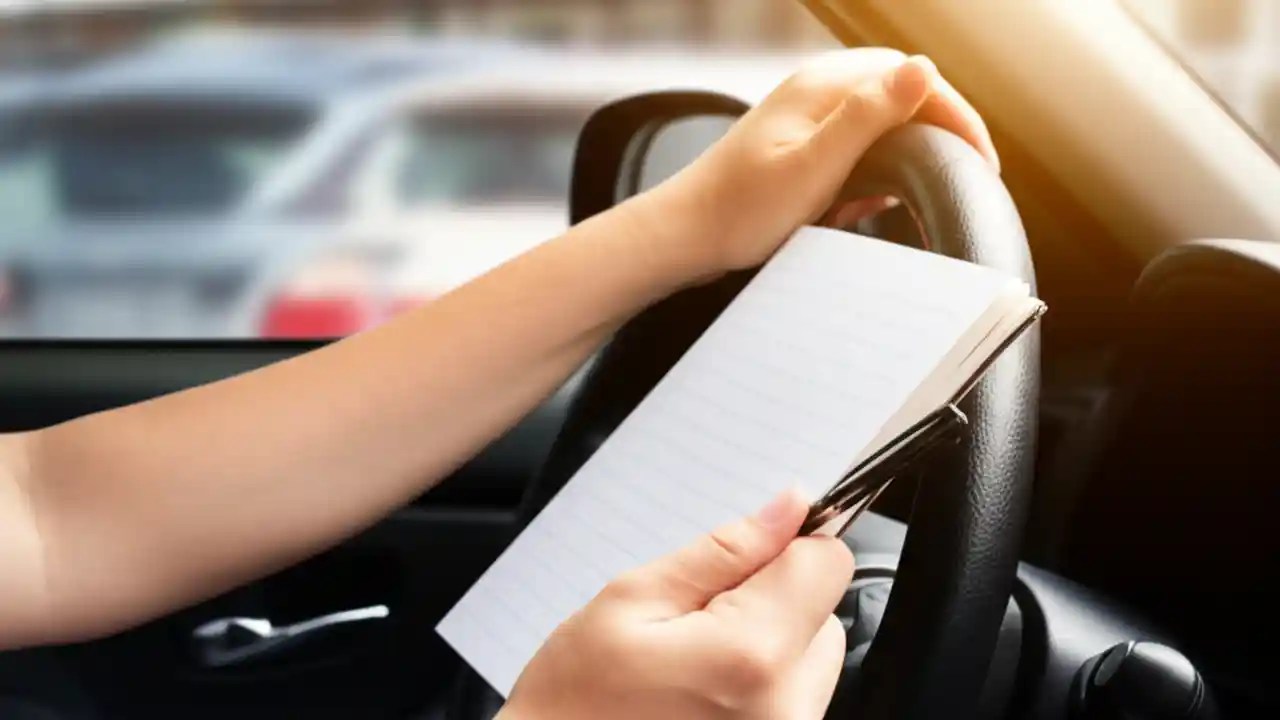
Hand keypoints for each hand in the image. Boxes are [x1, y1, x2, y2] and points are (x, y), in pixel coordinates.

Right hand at [497, 490, 853, 719]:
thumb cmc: (572, 700)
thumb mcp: (630, 600)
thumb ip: (722, 551)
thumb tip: (791, 508)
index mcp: (752, 655)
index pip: (826, 565)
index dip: (788, 544)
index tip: (748, 551)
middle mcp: (789, 709)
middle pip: (824, 614)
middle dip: (773, 600)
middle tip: (697, 620)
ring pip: (812, 660)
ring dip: (769, 647)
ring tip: (696, 666)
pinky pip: (794, 700)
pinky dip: (760, 687)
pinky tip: (703, 696)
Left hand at [646, 48, 998, 279]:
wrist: (683, 237)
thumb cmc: (740, 210)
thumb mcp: (814, 166)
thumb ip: (869, 117)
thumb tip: (924, 68)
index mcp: (823, 88)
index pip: (913, 79)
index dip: (957, 115)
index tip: (982, 161)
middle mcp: (815, 94)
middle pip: (900, 94)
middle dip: (940, 129)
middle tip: (970, 171)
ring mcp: (805, 120)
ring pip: (879, 121)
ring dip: (908, 149)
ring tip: (933, 184)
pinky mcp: (797, 148)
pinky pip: (854, 146)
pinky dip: (875, 169)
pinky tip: (876, 199)